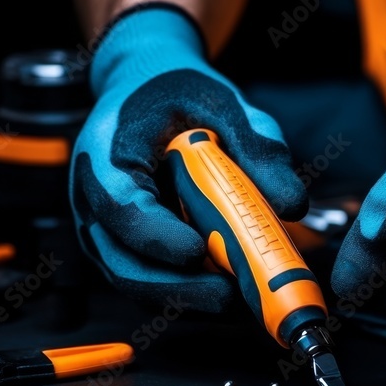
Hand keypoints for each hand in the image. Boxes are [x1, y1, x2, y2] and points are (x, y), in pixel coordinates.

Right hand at [70, 4, 306, 311]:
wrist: (143, 89)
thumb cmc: (176, 94)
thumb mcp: (224, 104)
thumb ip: (258, 148)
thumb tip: (292, 205)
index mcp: (106, 152)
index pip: (120, 205)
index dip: (157, 236)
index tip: (198, 251)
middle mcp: (93, 198)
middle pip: (122, 261)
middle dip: (178, 287)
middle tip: (230, 295)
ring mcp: (104, 228)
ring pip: (136, 280)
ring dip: (187, 296)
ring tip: (237, 297)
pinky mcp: (124, 247)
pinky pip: (149, 279)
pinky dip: (186, 290)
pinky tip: (226, 287)